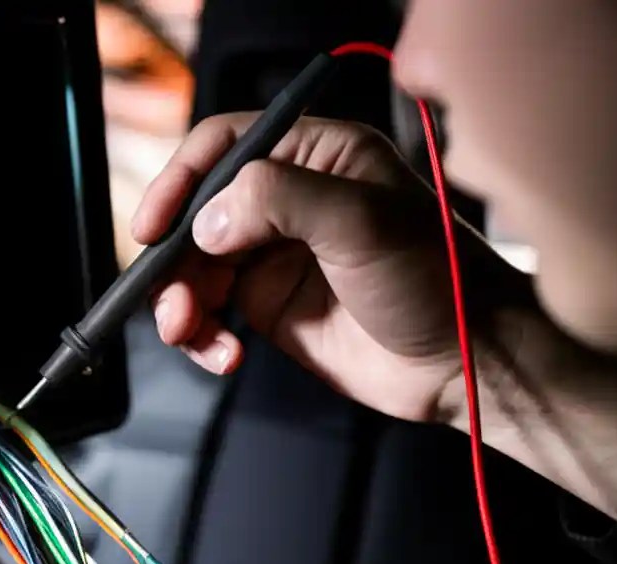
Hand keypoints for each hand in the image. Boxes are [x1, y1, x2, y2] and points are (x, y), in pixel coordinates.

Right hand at [135, 113, 481, 422]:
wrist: (463, 364)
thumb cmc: (435, 279)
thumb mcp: (361, 221)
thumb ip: (279, 199)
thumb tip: (205, 221)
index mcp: (314, 154)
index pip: (222, 145)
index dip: (179, 181)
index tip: (153, 226)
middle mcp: (286, 198)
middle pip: (194, 212)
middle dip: (173, 259)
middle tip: (172, 303)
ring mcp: (272, 253)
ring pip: (191, 266)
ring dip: (178, 302)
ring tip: (192, 334)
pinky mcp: (267, 305)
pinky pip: (206, 312)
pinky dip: (200, 335)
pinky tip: (224, 354)